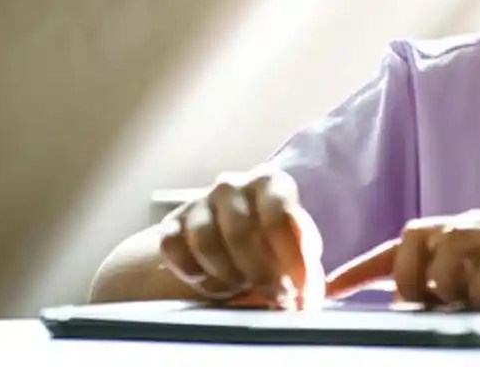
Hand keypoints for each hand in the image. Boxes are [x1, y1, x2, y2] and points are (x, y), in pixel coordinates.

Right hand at [157, 168, 323, 307]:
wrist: (225, 243)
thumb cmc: (271, 245)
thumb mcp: (296, 248)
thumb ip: (305, 265)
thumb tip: (309, 294)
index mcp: (270, 182)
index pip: (279, 214)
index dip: (290, 256)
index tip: (298, 287)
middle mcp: (232, 185)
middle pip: (240, 231)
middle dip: (258, 272)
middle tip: (273, 295)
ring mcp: (197, 202)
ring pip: (205, 240)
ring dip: (226, 274)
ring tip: (242, 287)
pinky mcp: (170, 224)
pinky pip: (174, 250)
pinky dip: (194, 274)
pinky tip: (213, 283)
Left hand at [326, 209, 479, 309]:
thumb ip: (453, 285)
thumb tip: (409, 306)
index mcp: (465, 230)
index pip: (401, 243)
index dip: (363, 267)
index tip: (331, 290)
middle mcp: (476, 225)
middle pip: (413, 235)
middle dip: (408, 276)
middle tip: (428, 306)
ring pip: (444, 251)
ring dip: (448, 287)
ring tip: (470, 307)